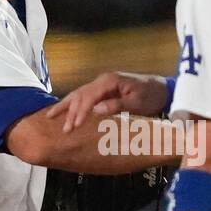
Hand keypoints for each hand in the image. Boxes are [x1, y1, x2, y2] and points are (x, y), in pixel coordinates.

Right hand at [45, 72, 168, 133]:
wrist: (160, 89)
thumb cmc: (150, 96)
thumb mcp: (137, 102)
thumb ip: (117, 105)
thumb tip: (96, 110)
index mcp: (109, 81)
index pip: (89, 96)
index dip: (81, 111)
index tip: (75, 126)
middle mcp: (102, 80)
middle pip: (80, 95)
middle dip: (70, 112)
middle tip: (64, 129)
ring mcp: (100, 84)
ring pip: (78, 94)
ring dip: (66, 107)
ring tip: (50, 117)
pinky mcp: (101, 91)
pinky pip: (83, 97)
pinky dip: (71, 104)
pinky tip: (61, 111)